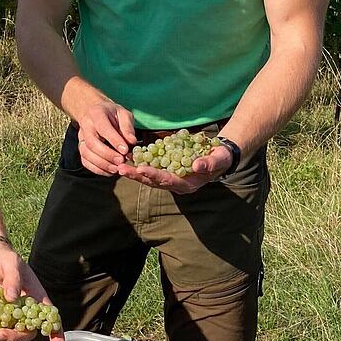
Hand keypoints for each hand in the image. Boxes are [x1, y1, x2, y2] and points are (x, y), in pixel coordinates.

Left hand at [0, 243, 65, 340]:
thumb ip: (13, 278)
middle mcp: (22, 310)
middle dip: (12, 337)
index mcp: (35, 298)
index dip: (55, 333)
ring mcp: (6, 314)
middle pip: (23, 332)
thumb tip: (12, 298)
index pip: (49, 318)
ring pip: (3, 333)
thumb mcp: (11, 263)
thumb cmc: (4, 257)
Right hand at [75, 100, 136, 175]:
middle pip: (92, 143)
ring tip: (117, 168)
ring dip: (102, 164)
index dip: (114, 140)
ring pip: (86, 154)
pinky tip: (110, 171)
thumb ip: (127, 126)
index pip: (103, 128)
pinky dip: (97, 169)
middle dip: (107, 154)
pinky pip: (85, 161)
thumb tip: (132, 142)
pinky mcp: (82, 148)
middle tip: (121, 161)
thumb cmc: (111, 113)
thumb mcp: (123, 113)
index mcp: (96, 113)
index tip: (125, 150)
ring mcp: (81, 138)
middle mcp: (85, 126)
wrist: (95, 111)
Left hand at [117, 144, 231, 193]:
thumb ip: (209, 163)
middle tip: (121, 169)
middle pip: (154, 182)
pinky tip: (128, 158)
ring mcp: (171, 178)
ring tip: (119, 166)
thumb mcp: (219, 159)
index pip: (169, 181)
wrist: (219, 155)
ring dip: (134, 172)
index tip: (142, 169)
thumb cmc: (220, 158)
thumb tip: (196, 166)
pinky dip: (140, 164)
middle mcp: (177, 184)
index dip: (155, 175)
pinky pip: (152, 168)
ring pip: (150, 177)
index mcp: (188, 185)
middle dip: (138, 176)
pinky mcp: (167, 170)